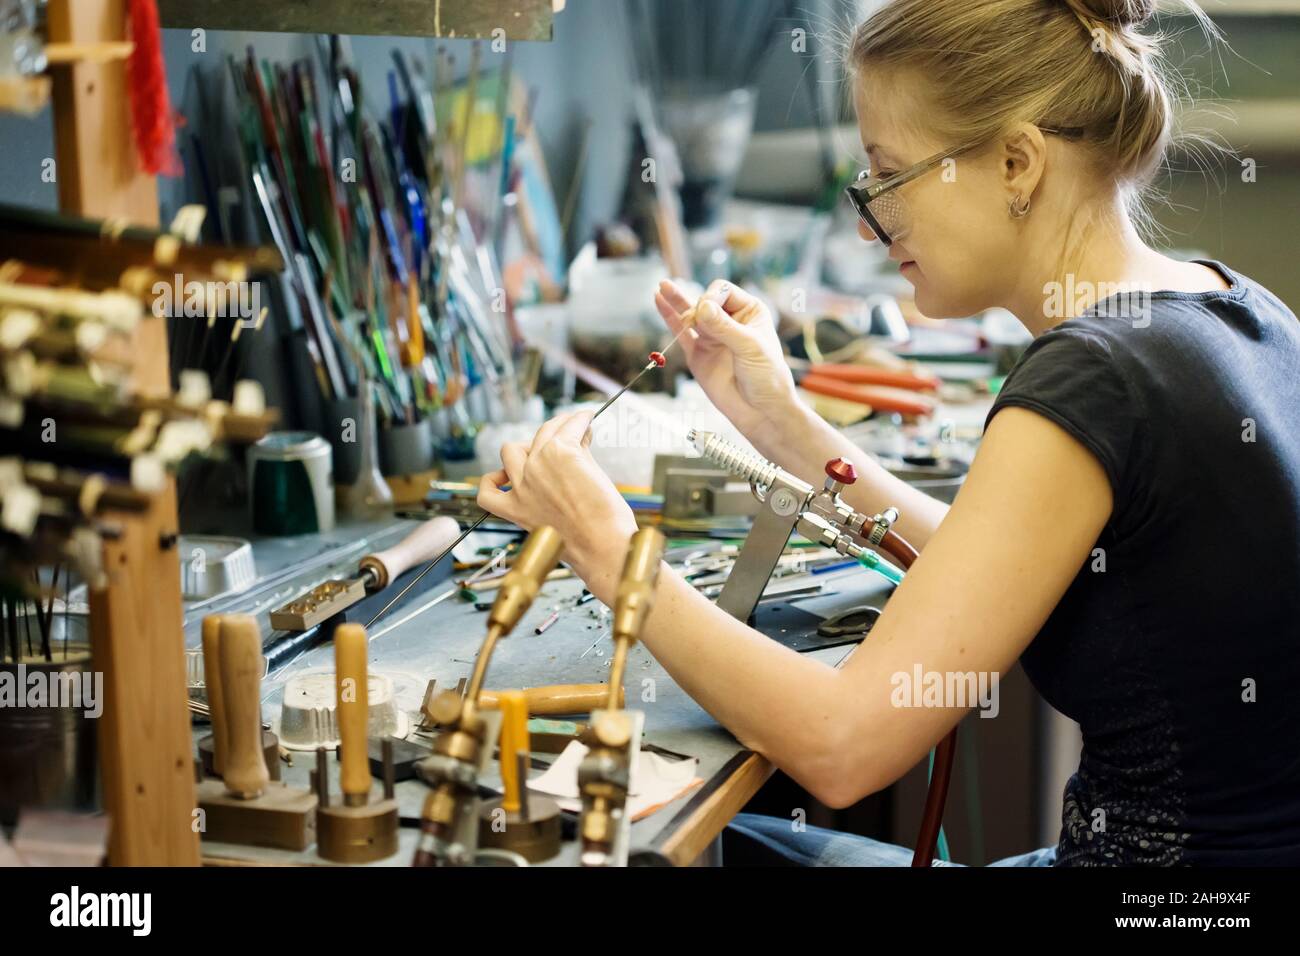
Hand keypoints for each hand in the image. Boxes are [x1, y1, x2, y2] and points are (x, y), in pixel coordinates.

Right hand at [476, 410, 637, 593]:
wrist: (602, 547)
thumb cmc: (589, 542)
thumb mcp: (554, 521)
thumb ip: (548, 492)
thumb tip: (563, 454)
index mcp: (514, 509)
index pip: (488, 490)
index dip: (496, 477)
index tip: (508, 474)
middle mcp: (520, 485)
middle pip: (511, 450)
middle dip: (532, 446)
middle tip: (556, 447)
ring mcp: (538, 466)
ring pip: (542, 431)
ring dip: (560, 424)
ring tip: (579, 425)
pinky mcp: (560, 452)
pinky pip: (569, 425)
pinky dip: (580, 419)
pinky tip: (588, 419)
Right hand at [654, 278, 798, 436]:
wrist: (761, 411)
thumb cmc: (767, 377)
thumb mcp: (750, 348)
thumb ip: (724, 327)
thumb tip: (702, 307)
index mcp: (750, 311)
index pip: (724, 291)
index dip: (712, 297)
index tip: (707, 311)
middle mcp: (730, 321)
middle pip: (705, 300)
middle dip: (696, 305)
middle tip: (694, 317)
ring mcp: (712, 337)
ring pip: (690, 313)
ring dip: (677, 299)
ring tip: (662, 286)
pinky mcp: (698, 353)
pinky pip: (680, 332)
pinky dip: (669, 317)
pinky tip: (659, 300)